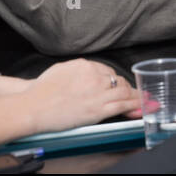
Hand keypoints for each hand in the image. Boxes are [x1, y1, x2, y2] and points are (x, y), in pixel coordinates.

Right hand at [24, 59, 139, 134]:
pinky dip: (133, 105)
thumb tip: (84, 69)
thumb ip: (76, 68)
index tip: (116, 84)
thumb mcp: (60, 69)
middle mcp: (94, 76)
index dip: (113, 79)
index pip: (106, 71)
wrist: (33, 107)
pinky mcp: (98, 109)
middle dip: (124, 87)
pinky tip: (139, 107)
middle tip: (130, 93)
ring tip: (141, 99)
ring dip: (134, 96)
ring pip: (123, 91)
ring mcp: (98, 93)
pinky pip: (122, 105)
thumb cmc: (41, 91)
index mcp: (85, 65)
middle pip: (116, 80)